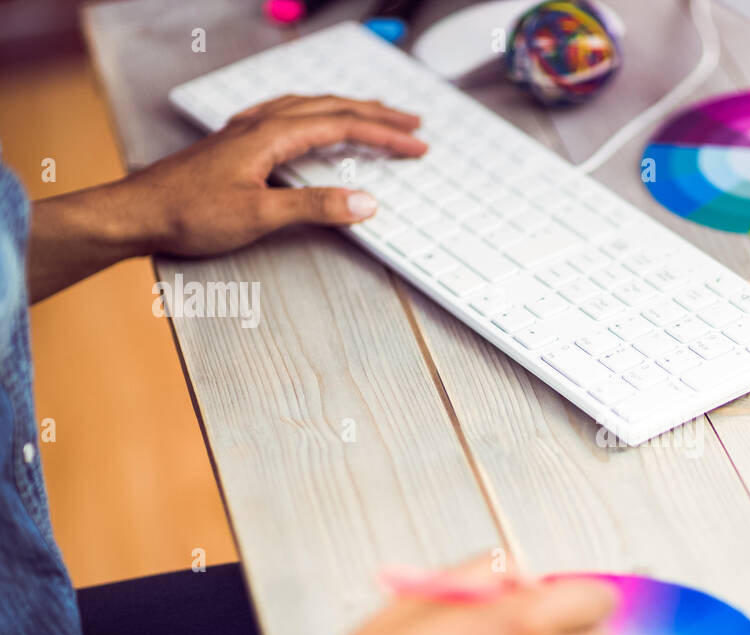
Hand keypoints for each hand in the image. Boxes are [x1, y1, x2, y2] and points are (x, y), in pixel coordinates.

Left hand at [122, 94, 426, 256]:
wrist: (137, 213)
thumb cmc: (189, 214)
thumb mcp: (260, 216)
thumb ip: (316, 207)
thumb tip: (365, 202)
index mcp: (271, 135)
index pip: (343, 125)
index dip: (385, 135)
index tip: (416, 145)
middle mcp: (260, 124)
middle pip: (331, 107)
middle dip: (377, 115)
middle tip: (412, 125)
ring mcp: (246, 130)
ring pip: (309, 106)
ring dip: (348, 109)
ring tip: (375, 117)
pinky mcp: (236, 142)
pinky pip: (287, 113)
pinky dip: (316, 113)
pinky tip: (314, 121)